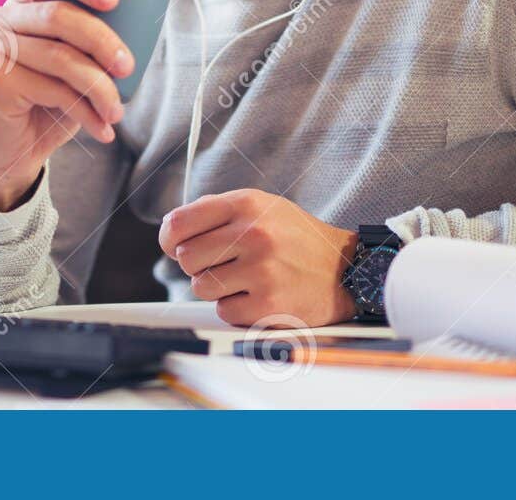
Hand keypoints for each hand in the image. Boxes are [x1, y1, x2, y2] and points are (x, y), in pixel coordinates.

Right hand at [0, 0, 135, 212]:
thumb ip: (87, 42)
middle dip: (103, 41)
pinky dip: (87, 112)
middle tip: (128, 68)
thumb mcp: (70, 64)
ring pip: (62, 57)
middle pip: (60, 16)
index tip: (115, 1)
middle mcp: (1, 19)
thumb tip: (142, 30)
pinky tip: (102, 129)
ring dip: (100, 87)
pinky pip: (54, 90)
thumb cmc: (46, 101)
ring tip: (117, 112)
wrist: (10, 151)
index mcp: (22, 3)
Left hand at [159, 189, 357, 327]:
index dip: (169, 239)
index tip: (175, 246)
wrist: (346, 269)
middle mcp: (254, 234)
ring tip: (244, 280)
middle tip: (222, 265)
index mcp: (247, 204)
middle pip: (185, 257)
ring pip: (201, 287)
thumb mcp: (262, 206)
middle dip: (197, 265)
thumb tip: (172, 230)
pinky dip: (236, 309)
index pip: (179, 222)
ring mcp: (262, 270)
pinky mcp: (269, 305)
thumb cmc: (296, 238)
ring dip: (216, 288)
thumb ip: (218, 211)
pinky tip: (258, 296)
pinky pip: (224, 312)